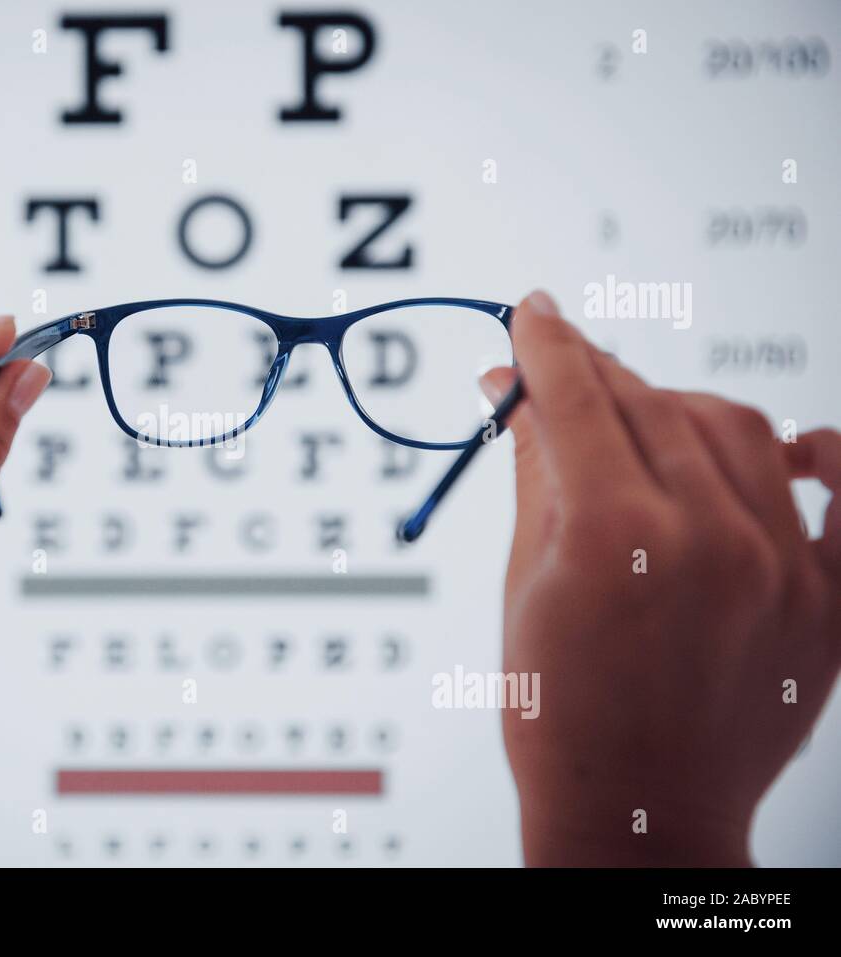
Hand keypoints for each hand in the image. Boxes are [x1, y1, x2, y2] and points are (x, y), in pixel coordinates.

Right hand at [480, 291, 840, 865]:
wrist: (636, 812)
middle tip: (565, 369)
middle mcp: (712, 539)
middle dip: (598, 375)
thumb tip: (512, 389)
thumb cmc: (560, 713)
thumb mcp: (525, 583)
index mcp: (617, 538)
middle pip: (652, 405)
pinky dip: (825, 457)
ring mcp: (785, 571)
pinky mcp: (831, 605)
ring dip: (680, 407)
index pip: (578, 399)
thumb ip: (534, 470)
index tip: (531, 313)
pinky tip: (792, 445)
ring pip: (738, 427)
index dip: (547, 345)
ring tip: (641, 419)